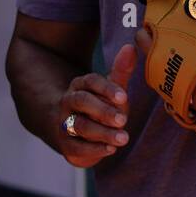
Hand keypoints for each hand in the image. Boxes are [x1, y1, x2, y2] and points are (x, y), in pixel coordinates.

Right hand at [53, 43, 134, 167]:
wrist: (73, 132)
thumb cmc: (98, 106)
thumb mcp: (110, 89)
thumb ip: (120, 71)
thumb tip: (130, 47)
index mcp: (81, 85)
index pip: (91, 82)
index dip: (106, 88)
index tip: (123, 96)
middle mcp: (70, 102)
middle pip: (82, 102)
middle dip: (103, 111)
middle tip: (123, 120)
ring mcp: (65, 123)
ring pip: (80, 125)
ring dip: (102, 132)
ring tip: (123, 138)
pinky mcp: (66, 144)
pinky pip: (76, 146)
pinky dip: (93, 149)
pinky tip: (110, 149)